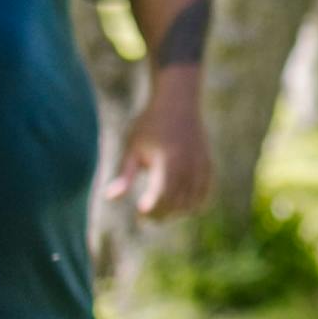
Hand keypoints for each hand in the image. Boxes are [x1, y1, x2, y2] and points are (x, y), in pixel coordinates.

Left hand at [114, 79, 212, 221]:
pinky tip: (179, 203)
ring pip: (192, 203)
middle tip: (147, 216)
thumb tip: (109, 198)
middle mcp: (188, 166)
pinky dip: (193, 204)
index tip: (139, 212)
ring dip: (177, 212)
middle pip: (177, 204)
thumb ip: (125, 176)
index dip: (151, 211)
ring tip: (161, 208)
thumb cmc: (150, 125)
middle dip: (161, 215)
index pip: (161, 198)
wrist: (177, 102)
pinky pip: (204, 195)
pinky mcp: (208, 166)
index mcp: (168, 162)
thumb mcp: (133, 148)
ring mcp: (201, 166)